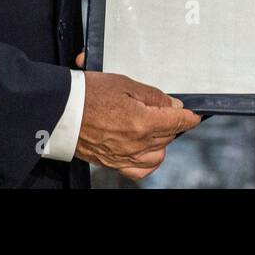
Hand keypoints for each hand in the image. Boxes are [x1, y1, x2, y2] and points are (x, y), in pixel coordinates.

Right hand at [74, 67, 200, 179]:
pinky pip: (140, 170)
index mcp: (141, 122)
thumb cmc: (87, 94)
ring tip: (151, 127)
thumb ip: (153, 96)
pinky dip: (147, 160)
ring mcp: (125, 157)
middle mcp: (136, 144)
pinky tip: (144, 149)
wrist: (60, 111)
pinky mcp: (113, 163)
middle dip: (170, 123)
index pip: (178, 122)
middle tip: (162, 110)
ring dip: (160, 140)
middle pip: (169, 136)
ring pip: (158, 154)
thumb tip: (173, 105)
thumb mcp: (124, 84)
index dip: (189, 117)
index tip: (194, 114)